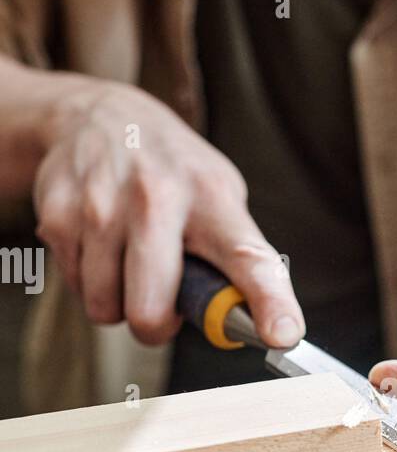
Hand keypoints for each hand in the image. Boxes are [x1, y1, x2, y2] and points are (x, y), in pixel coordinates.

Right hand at [34, 78, 304, 346]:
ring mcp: (102, 206)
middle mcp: (157, 197)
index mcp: (212, 198)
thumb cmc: (174, 173)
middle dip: (156, 325)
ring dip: (119, 302)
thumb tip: (262, 327)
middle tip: (161, 302)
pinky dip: (90, 280)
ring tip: (129, 262)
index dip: (269, 303)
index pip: (248, 258)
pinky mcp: (59, 215)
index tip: (282, 336)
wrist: (101, 116)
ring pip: (106, 308)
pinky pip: (77, 289)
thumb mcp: (220, 195)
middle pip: (150, 309)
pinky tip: (101, 244)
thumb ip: (239, 258)